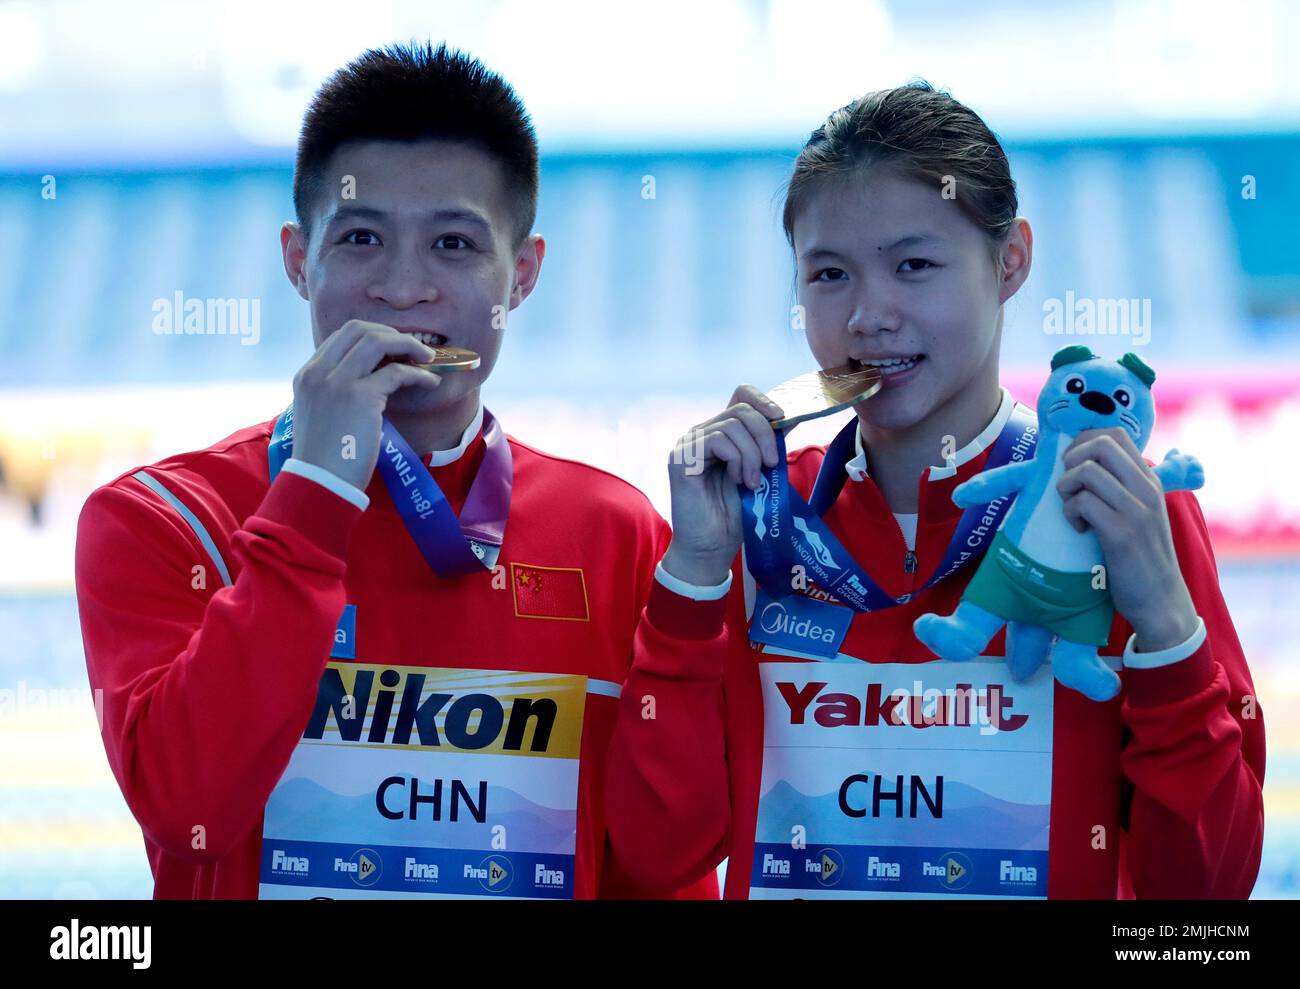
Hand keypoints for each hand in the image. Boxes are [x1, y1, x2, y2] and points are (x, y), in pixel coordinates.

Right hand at [290, 320, 442, 490]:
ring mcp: (337, 382)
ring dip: (408, 345)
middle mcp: (318, 372)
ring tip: (426, 359)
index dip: (372, 335)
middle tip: (412, 350)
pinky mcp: (360, 397)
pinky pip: (397, 372)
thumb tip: (375, 378)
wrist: (320, 483)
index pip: (341, 335)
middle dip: (391, 334)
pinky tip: (429, 383)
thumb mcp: (322, 414)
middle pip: (359, 329)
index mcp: (307, 374)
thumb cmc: (326, 457)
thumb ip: (336, 391)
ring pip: (378, 341)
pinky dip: (418, 375)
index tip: (393, 349)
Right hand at [660, 385, 783, 586]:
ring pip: (732, 424)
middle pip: (741, 409)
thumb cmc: (735, 514)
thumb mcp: (760, 472)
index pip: (741, 394)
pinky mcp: (681, 457)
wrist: (713, 547)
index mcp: (720, 432)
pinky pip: (718, 440)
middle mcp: (702, 433)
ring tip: (753, 481)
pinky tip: (739, 480)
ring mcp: (689, 443)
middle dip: (765, 435)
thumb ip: (767, 445)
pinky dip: (737, 459)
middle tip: (772, 464)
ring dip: (752, 454)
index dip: (764, 400)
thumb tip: (790, 418)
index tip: (783, 419)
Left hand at [1057, 428, 1198, 651]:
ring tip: (1074, 511)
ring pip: (1087, 472)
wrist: (1161, 599)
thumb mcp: (1139, 511)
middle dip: (1071, 460)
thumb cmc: (1141, 555)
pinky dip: (1071, 514)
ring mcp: (1136, 509)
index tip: (1073, 466)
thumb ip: (1122, 486)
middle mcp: (1146, 488)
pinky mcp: (1122, 533)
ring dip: (1067, 489)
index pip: (1115, 434)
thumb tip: (1086, 462)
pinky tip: (1080, 530)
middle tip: (1069, 487)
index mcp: (1149, 479)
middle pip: (1100, 444)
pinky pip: (1083, 503)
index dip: (1083, 441)